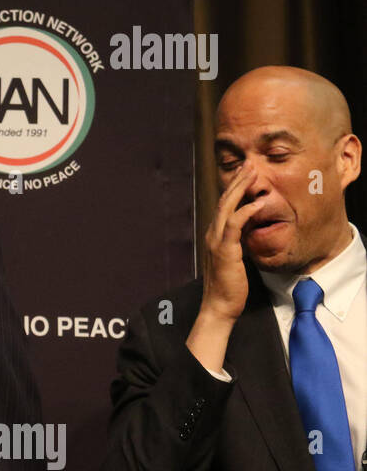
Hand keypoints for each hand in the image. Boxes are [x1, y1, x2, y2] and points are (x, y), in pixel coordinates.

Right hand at [188, 162, 263, 369]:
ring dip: (240, 189)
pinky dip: (246, 211)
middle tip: (248, 165)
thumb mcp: (234, 259)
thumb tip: (248, 230)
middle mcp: (212, 234)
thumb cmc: (229, 286)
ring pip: (227, 208)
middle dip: (236, 181)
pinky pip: (235, 225)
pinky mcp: (225, 249)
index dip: (233, 188)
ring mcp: (217, 241)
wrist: (219, 305)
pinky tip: (258, 202)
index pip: (223, 206)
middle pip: (223, 201)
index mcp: (214, 235)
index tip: (245, 174)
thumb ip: (238, 242)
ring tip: (252, 174)